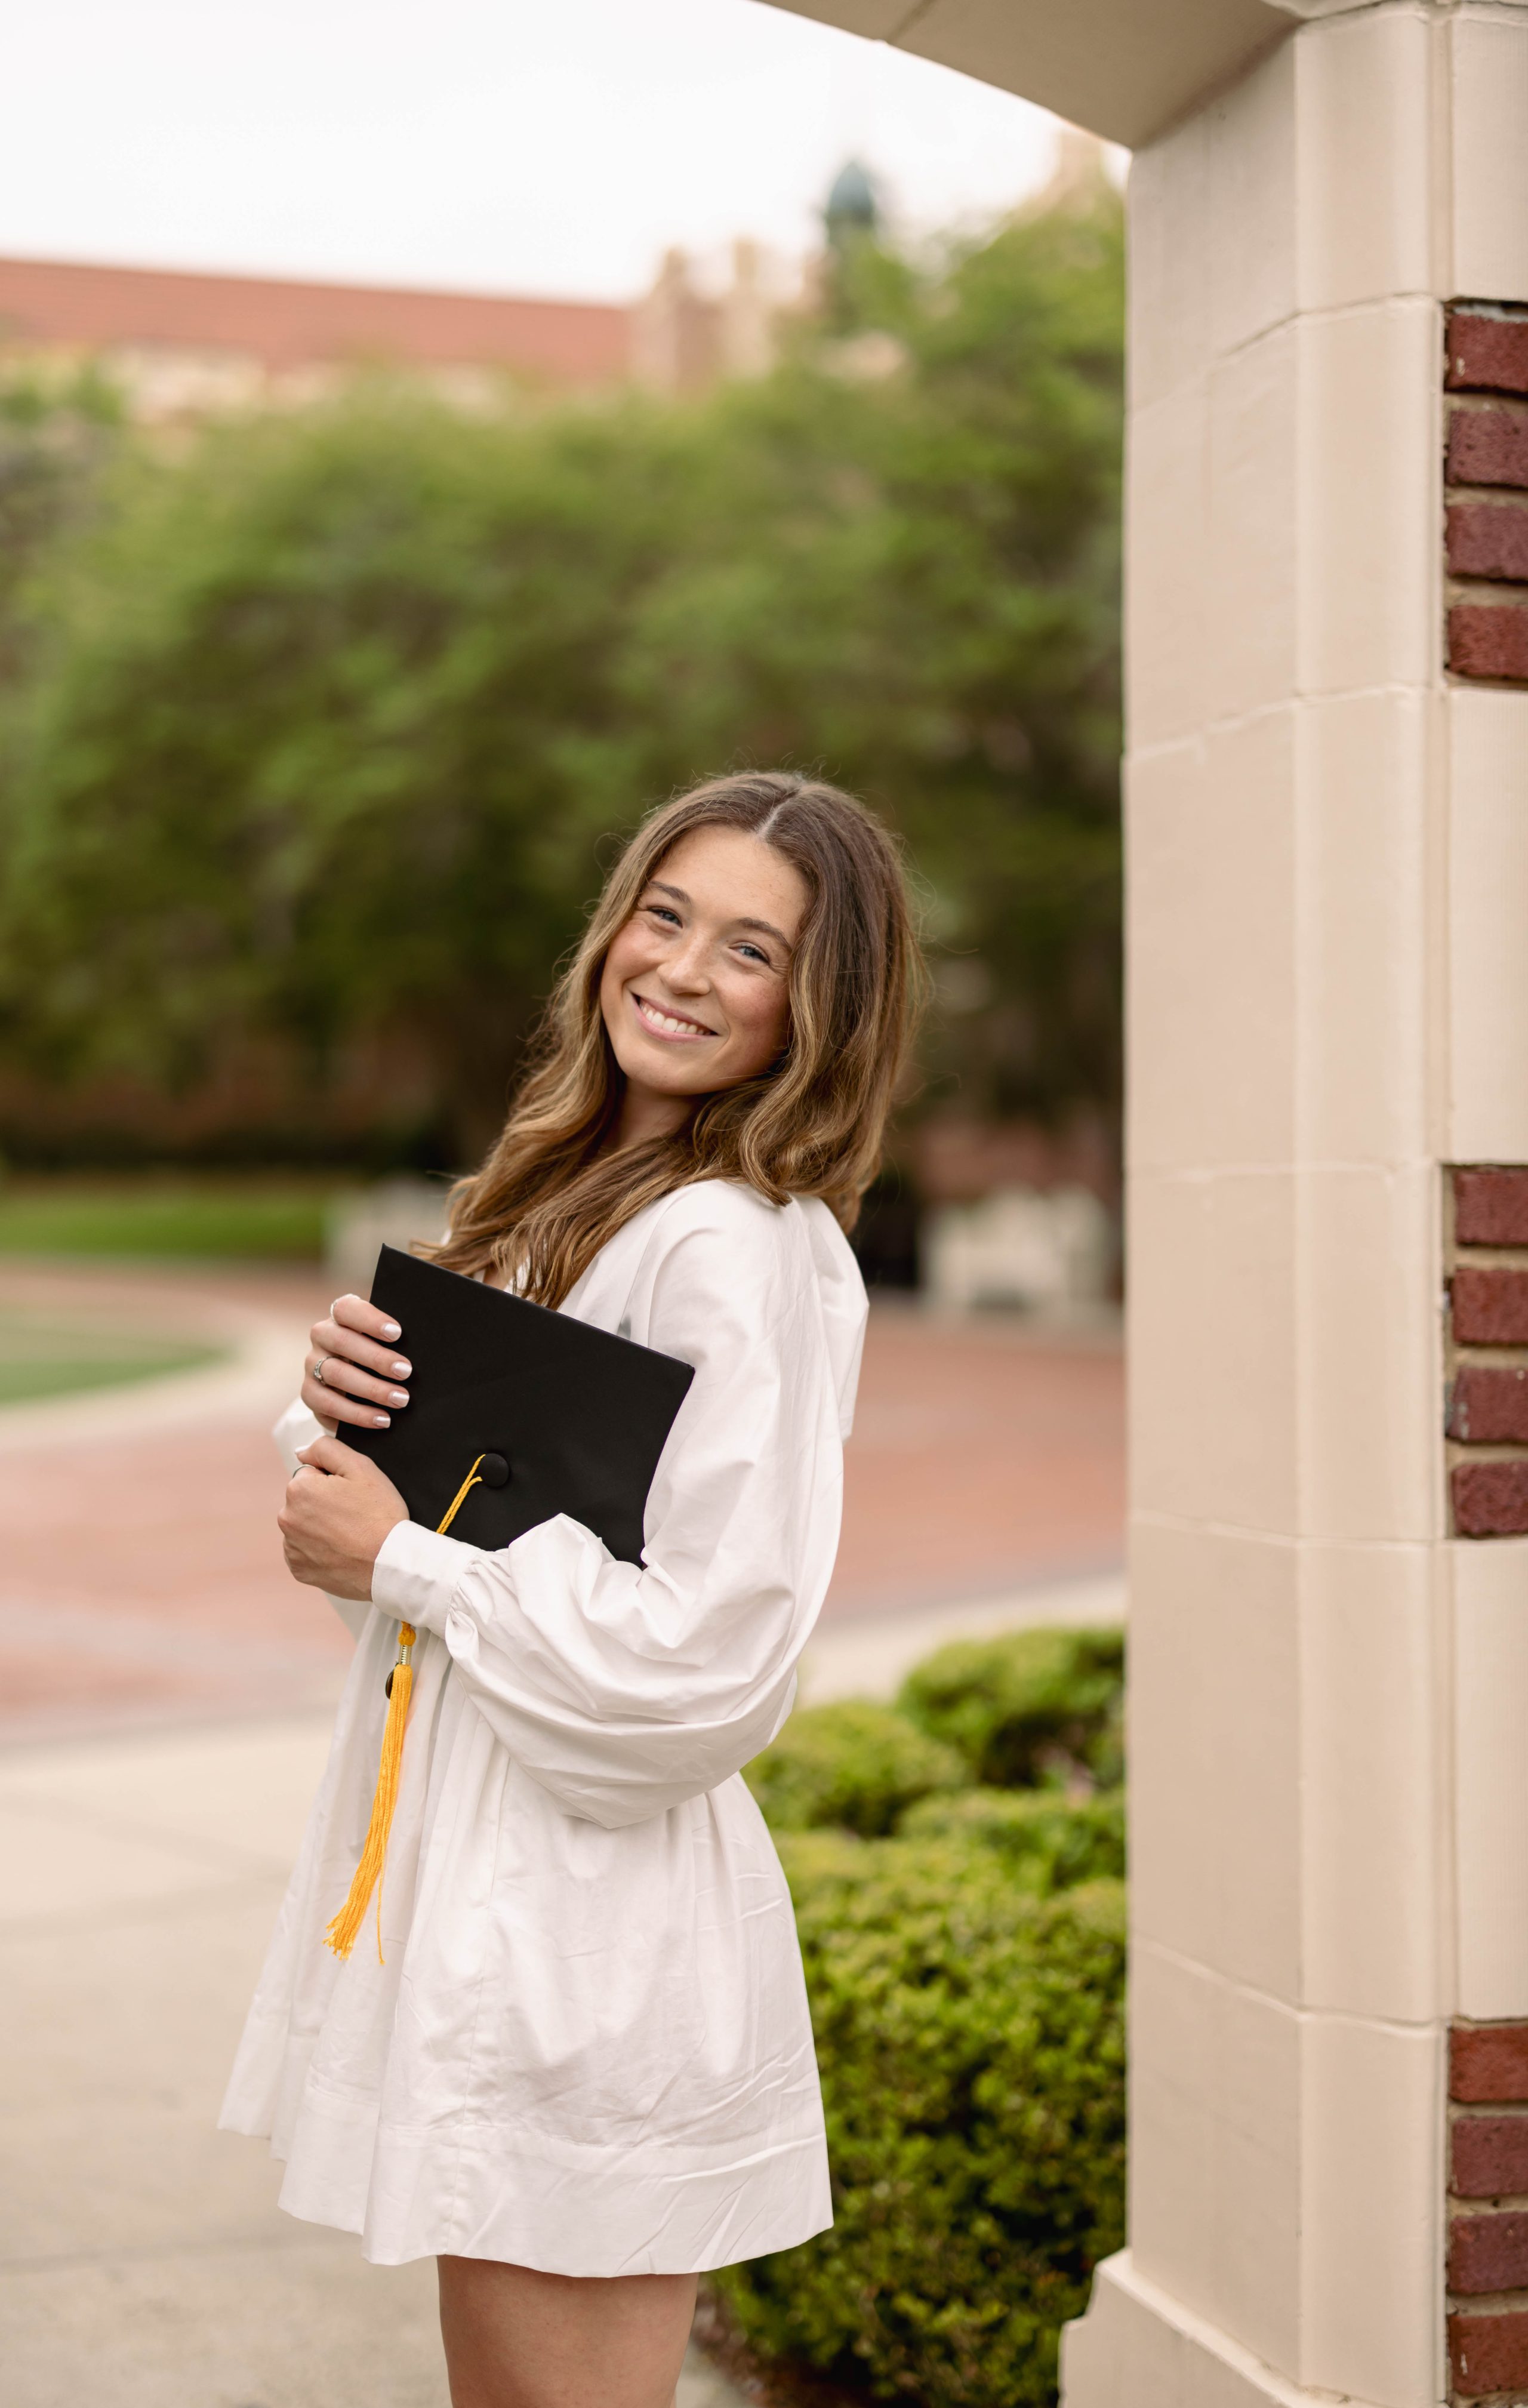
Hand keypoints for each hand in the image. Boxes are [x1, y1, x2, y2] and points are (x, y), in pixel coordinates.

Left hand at [279, 1433, 407, 1599]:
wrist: (390, 1564)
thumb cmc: (380, 1515)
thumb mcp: (361, 1467)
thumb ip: (326, 1448)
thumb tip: (301, 1452)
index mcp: (298, 1489)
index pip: (312, 1475)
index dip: (335, 1483)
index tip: (352, 1496)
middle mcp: (287, 1518)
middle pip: (306, 1501)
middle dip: (325, 1504)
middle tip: (354, 1515)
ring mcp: (291, 1547)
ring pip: (305, 1526)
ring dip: (321, 1527)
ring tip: (349, 1535)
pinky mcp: (299, 1570)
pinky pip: (305, 1552)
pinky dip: (320, 1551)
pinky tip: (341, 1551)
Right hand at [302, 1292, 411, 1432]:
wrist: (353, 1389)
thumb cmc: (379, 1357)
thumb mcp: (385, 1344)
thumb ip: (394, 1342)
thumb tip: (422, 1349)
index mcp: (340, 1317)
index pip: (347, 1309)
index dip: (370, 1320)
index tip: (397, 1334)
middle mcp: (322, 1336)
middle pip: (342, 1341)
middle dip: (377, 1358)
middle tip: (406, 1371)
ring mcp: (312, 1364)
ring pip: (335, 1373)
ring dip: (371, 1388)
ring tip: (401, 1399)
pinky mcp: (310, 1393)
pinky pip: (328, 1404)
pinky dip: (358, 1414)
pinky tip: (382, 1419)